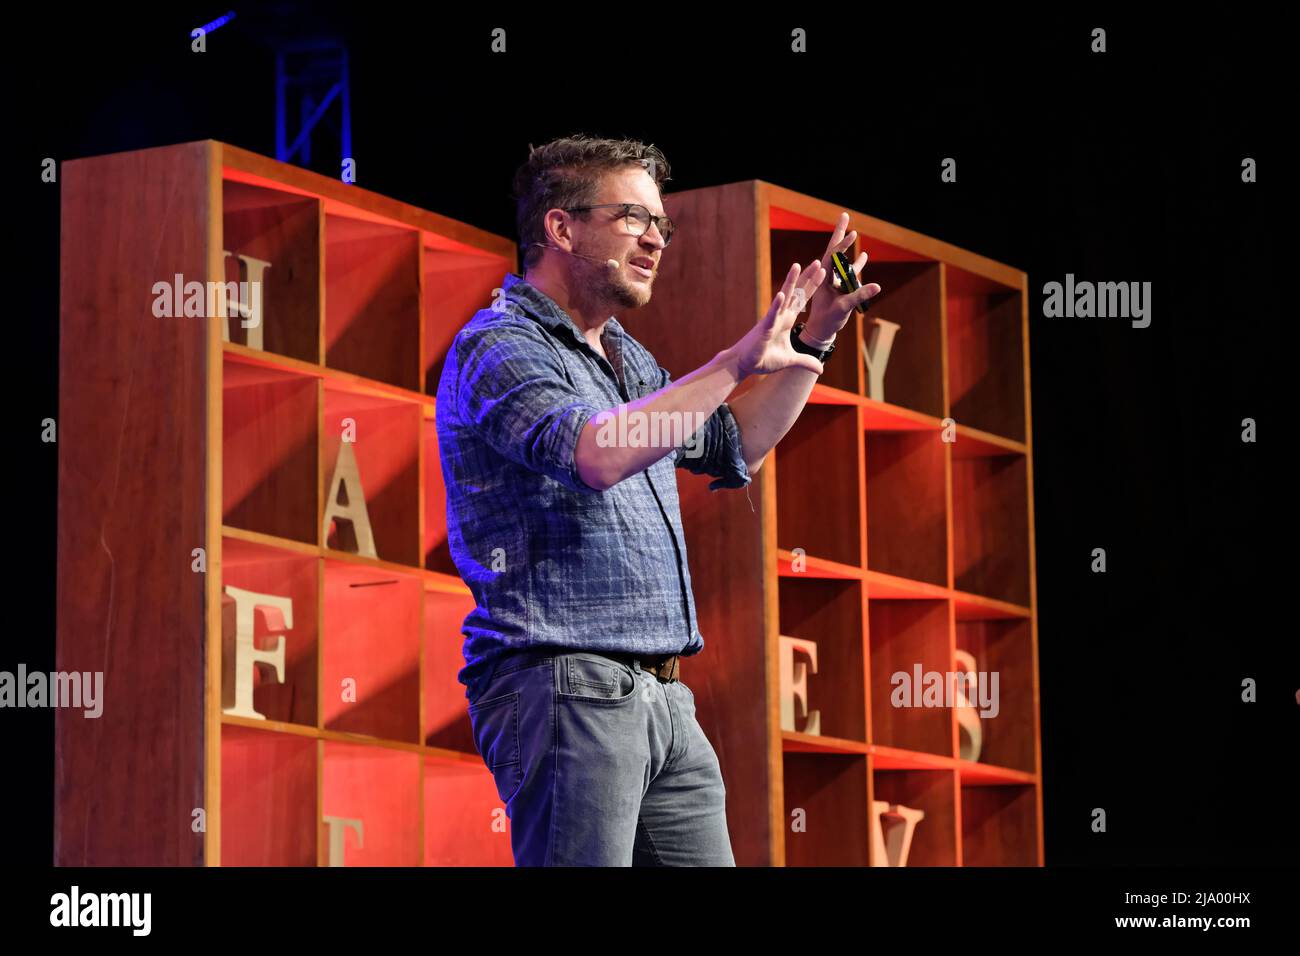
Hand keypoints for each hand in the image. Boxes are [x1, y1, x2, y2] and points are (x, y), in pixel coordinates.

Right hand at [728, 259, 828, 378]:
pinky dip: (776, 305)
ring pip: (783, 297)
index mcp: (787, 319)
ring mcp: (772, 320)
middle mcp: (780, 315)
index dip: (813, 286)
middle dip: (807, 278)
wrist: (745, 364)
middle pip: (796, 293)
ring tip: (798, 265)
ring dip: (791, 282)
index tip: (824, 272)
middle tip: (819, 262)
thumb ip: (806, 361)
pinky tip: (781, 294)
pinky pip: (771, 315)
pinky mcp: (764, 329)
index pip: (803, 299)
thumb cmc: (764, 359)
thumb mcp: (791, 360)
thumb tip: (821, 368)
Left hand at [804, 212, 881, 340]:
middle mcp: (827, 275)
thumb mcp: (843, 307)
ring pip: (842, 260)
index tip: (852, 233)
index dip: (842, 244)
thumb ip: (859, 295)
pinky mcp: (840, 288)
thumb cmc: (827, 320)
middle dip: (840, 233)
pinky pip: (848, 273)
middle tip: (844, 215)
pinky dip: (855, 265)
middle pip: (834, 250)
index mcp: (822, 277)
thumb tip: (877, 286)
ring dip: (847, 246)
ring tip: (853, 233)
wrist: (821, 331)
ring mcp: (834, 281)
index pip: (832, 255)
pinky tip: (863, 256)